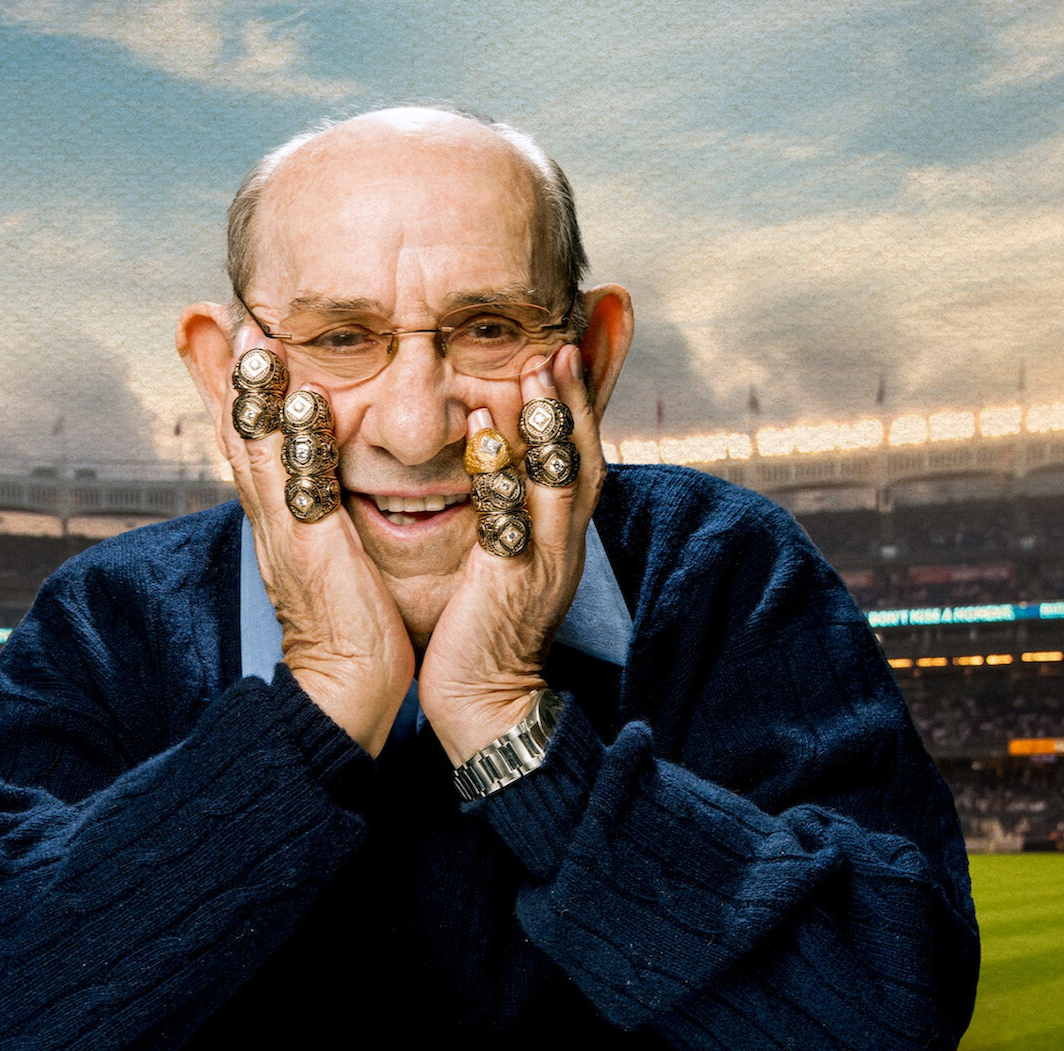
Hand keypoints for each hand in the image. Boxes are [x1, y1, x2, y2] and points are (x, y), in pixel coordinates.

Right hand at [192, 322, 415, 756]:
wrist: (345, 684)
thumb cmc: (351, 620)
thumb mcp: (331, 553)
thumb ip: (327, 510)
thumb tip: (326, 481)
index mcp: (277, 513)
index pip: (248, 438)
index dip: (236, 388)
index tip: (234, 333)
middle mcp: (271, 513)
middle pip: (237, 430)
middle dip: (230, 374)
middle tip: (224, 313)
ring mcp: (283, 526)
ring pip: (255, 445)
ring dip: (250, 391)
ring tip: (250, 334)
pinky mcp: (308, 544)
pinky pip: (293, 478)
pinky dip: (292, 435)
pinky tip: (300, 396)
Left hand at [418, 345, 603, 764]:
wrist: (484, 706)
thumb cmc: (479, 635)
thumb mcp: (501, 563)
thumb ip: (502, 515)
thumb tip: (491, 466)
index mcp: (555, 536)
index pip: (575, 456)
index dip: (579, 403)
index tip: (571, 344)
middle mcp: (560, 541)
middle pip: (584, 454)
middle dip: (581, 394)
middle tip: (571, 332)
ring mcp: (544, 560)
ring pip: (564, 476)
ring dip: (557, 417)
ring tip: (544, 361)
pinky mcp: (513, 581)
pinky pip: (516, 513)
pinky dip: (503, 467)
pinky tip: (482, 428)